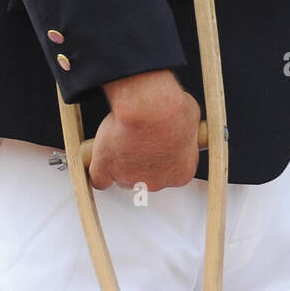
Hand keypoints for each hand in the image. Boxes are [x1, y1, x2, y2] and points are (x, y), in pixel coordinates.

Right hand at [89, 69, 201, 191]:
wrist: (150, 108)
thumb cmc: (174, 110)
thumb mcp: (190, 117)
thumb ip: (184, 131)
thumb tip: (180, 124)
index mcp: (181, 171)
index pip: (172, 171)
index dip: (165, 156)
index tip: (162, 145)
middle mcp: (157, 181)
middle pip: (147, 178)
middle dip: (144, 160)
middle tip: (142, 139)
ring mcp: (130, 178)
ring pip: (123, 177)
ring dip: (123, 162)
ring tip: (124, 137)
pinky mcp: (107, 170)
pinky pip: (99, 178)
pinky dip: (99, 170)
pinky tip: (101, 159)